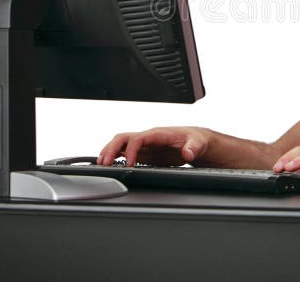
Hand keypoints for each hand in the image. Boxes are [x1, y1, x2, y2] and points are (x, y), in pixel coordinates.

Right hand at [97, 127, 211, 166]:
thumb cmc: (196, 140)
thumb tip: (188, 153)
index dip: (131, 150)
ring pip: (121, 144)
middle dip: (111, 149)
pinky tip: (110, 165)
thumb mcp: (198, 143)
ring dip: (109, 152)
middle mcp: (149, 138)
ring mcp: (146, 146)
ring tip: (101, 163)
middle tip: (104, 163)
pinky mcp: (146, 154)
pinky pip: (126, 152)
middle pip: (123, 138)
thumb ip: (193, 147)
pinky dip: (115, 157)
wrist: (197, 142)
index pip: (138, 138)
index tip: (129, 164)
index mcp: (158, 134)